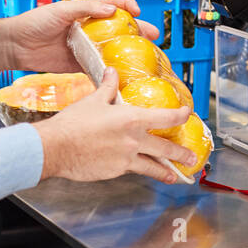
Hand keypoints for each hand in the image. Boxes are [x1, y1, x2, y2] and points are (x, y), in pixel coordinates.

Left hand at [0, 0, 160, 73]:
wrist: (15, 45)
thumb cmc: (35, 22)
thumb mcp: (61, 10)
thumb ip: (85, 8)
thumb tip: (111, 10)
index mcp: (85, 12)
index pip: (112, 5)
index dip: (126, 6)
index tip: (137, 11)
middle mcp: (88, 29)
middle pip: (118, 29)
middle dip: (137, 31)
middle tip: (154, 36)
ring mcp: (85, 47)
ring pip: (112, 49)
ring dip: (128, 52)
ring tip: (146, 56)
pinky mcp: (78, 65)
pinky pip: (98, 68)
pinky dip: (111, 71)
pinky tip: (125, 76)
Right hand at [32, 70, 195, 182]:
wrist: (56, 147)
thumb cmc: (73, 123)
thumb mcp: (93, 100)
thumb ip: (107, 87)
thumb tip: (111, 72)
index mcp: (132, 119)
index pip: (166, 117)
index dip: (181, 116)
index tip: (188, 115)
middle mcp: (134, 140)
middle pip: (165, 148)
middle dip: (181, 153)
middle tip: (191, 157)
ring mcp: (126, 158)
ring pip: (153, 166)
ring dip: (167, 171)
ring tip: (175, 175)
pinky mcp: (115, 171)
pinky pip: (132, 170)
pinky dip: (140, 171)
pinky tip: (142, 172)